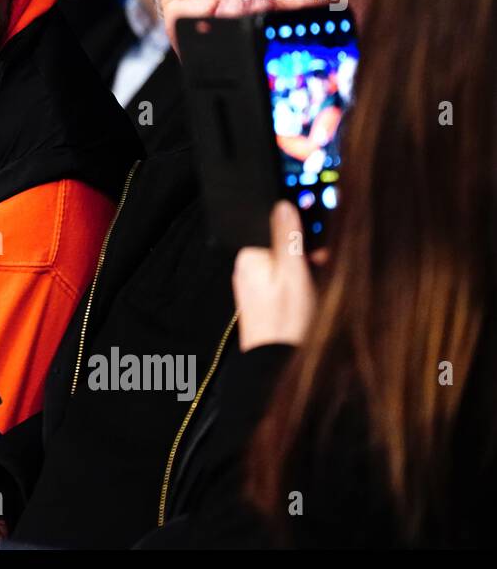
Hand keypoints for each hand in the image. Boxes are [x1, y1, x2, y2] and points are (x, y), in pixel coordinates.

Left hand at [232, 202, 317, 351]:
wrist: (276, 365)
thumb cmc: (287, 323)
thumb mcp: (295, 275)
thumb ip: (288, 239)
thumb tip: (284, 204)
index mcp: (249, 256)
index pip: (275, 224)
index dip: (301, 227)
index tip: (319, 236)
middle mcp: (246, 267)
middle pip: (281, 242)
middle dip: (305, 248)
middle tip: (323, 263)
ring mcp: (253, 283)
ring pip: (285, 260)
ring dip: (305, 265)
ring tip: (318, 280)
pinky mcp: (261, 297)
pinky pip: (282, 277)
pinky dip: (299, 279)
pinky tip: (311, 291)